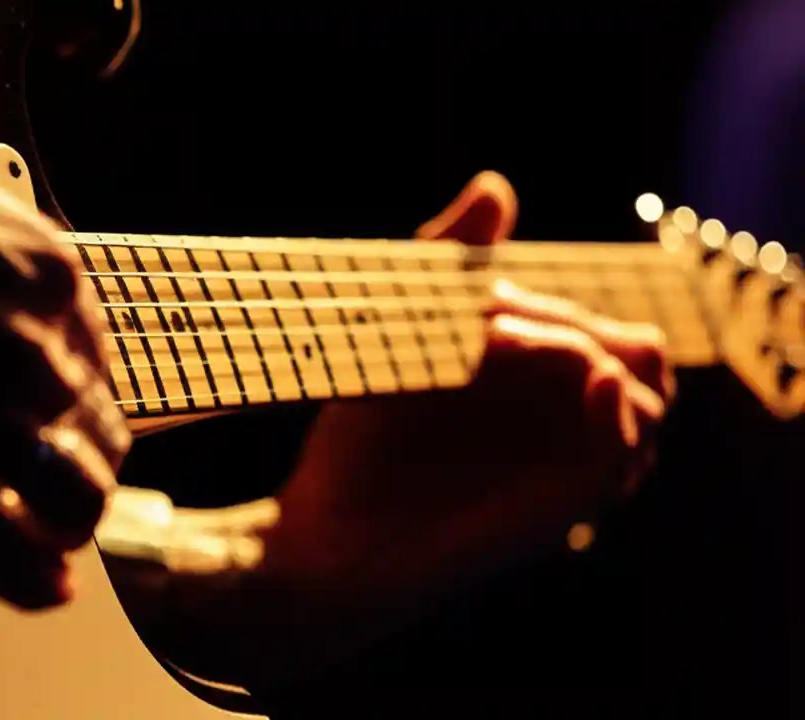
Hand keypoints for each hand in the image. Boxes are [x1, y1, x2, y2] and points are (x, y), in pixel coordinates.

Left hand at [0, 64, 129, 608]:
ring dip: (79, 436)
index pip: (28, 572)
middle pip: (84, 502)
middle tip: (41, 496)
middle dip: (65, 513)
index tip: (41, 571)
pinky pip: (97, 337)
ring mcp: (36, 337)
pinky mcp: (51, 264)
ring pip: (106, 423)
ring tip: (41, 417)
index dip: (37, 576)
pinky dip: (73, 355)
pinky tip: (30, 341)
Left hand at [150, 172, 672, 686]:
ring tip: (494, 338)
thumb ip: (455, 260)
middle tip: (488, 319)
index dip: (554, 302)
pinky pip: (623, 454)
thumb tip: (498, 185)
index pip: (602, 323)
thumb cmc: (364, 439)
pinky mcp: (561, 507)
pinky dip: (615, 409)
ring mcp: (569, 467)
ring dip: (581, 347)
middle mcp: (567, 426)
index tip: (475, 303)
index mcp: (544, 386)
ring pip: (647, 396)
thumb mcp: (406, 335)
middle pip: (641, 352)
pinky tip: (582, 377)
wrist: (327, 529)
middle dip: (575, 318)